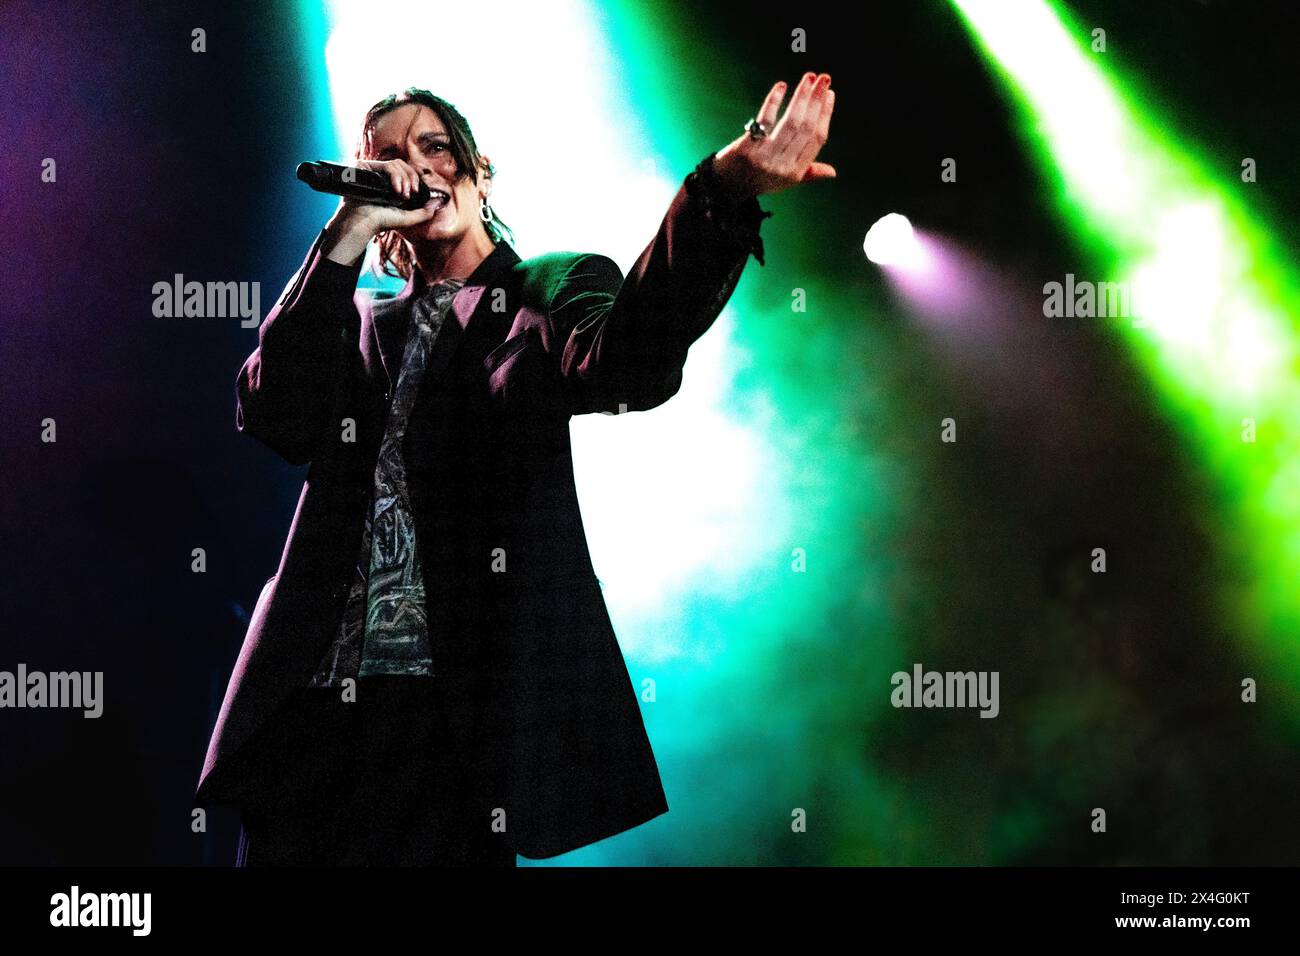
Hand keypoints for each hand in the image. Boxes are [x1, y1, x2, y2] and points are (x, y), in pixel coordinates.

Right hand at [322, 158, 441, 264]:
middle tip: (410, 194)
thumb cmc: (381, 222)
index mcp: (391, 183)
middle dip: (412, 179)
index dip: (416, 174)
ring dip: (405, 179)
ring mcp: (373, 170)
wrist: (363, 223)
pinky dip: (396, 176)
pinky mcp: (364, 167)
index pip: (407, 169)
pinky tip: (396, 190)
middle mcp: (381, 175)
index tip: (420, 186)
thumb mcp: (408, 218)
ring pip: (397, 164)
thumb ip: (425, 211)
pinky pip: (387, 165)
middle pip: (404, 165)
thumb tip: (439, 201)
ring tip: (402, 195)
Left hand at [711, 72, 835, 201]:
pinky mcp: (746, 148)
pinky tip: (781, 85)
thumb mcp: (784, 181)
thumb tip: (833, 172)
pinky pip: (764, 120)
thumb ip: (808, 173)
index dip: (825, 115)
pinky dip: (773, 101)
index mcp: (795, 173)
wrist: (725, 189)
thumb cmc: (757, 180)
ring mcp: (764, 157)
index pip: (816, 139)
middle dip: (817, 100)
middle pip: (805, 128)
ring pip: (789, 122)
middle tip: (824, 79)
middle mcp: (782, 166)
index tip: (830, 94)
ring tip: (809, 77)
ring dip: (801, 97)